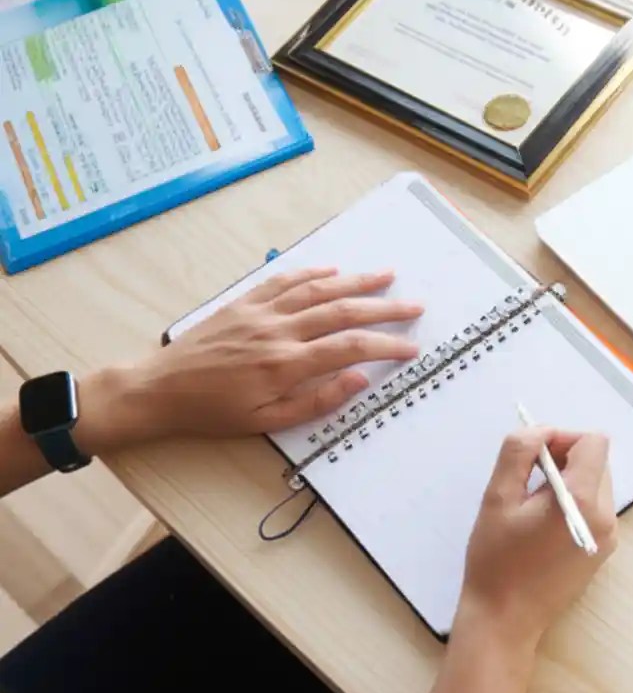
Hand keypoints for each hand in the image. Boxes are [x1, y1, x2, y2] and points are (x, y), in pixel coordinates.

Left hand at [76, 268, 422, 453]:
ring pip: (318, 289)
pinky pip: (284, 281)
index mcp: (285, 364)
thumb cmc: (212, 413)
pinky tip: (333, 270)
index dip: (385, 345)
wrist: (159, 390)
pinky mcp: (243, 303)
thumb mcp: (266, 422)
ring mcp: (260, 312)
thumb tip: (357, 379)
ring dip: (356, 281)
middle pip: (342, 311)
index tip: (410, 347)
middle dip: (384, 307)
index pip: (350, 348)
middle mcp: (277, 331)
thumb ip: (316, 401)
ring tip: (386, 276)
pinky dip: (311, 273)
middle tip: (414, 305)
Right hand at [455, 428, 617, 647]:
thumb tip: (541, 431)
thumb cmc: (496, 561)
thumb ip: (519, 452)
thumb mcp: (497, 498)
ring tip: (531, 506)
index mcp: (582, 501)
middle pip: (597, 462)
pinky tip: (541, 525)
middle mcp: (605, 517)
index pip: (593, 442)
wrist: (504, 621)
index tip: (534, 456)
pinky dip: (572, 503)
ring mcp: (608, 537)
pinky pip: (594, 509)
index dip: (563, 438)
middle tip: (528, 480)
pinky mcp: (601, 551)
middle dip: (564, 459)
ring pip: (595, 484)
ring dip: (567, 481)